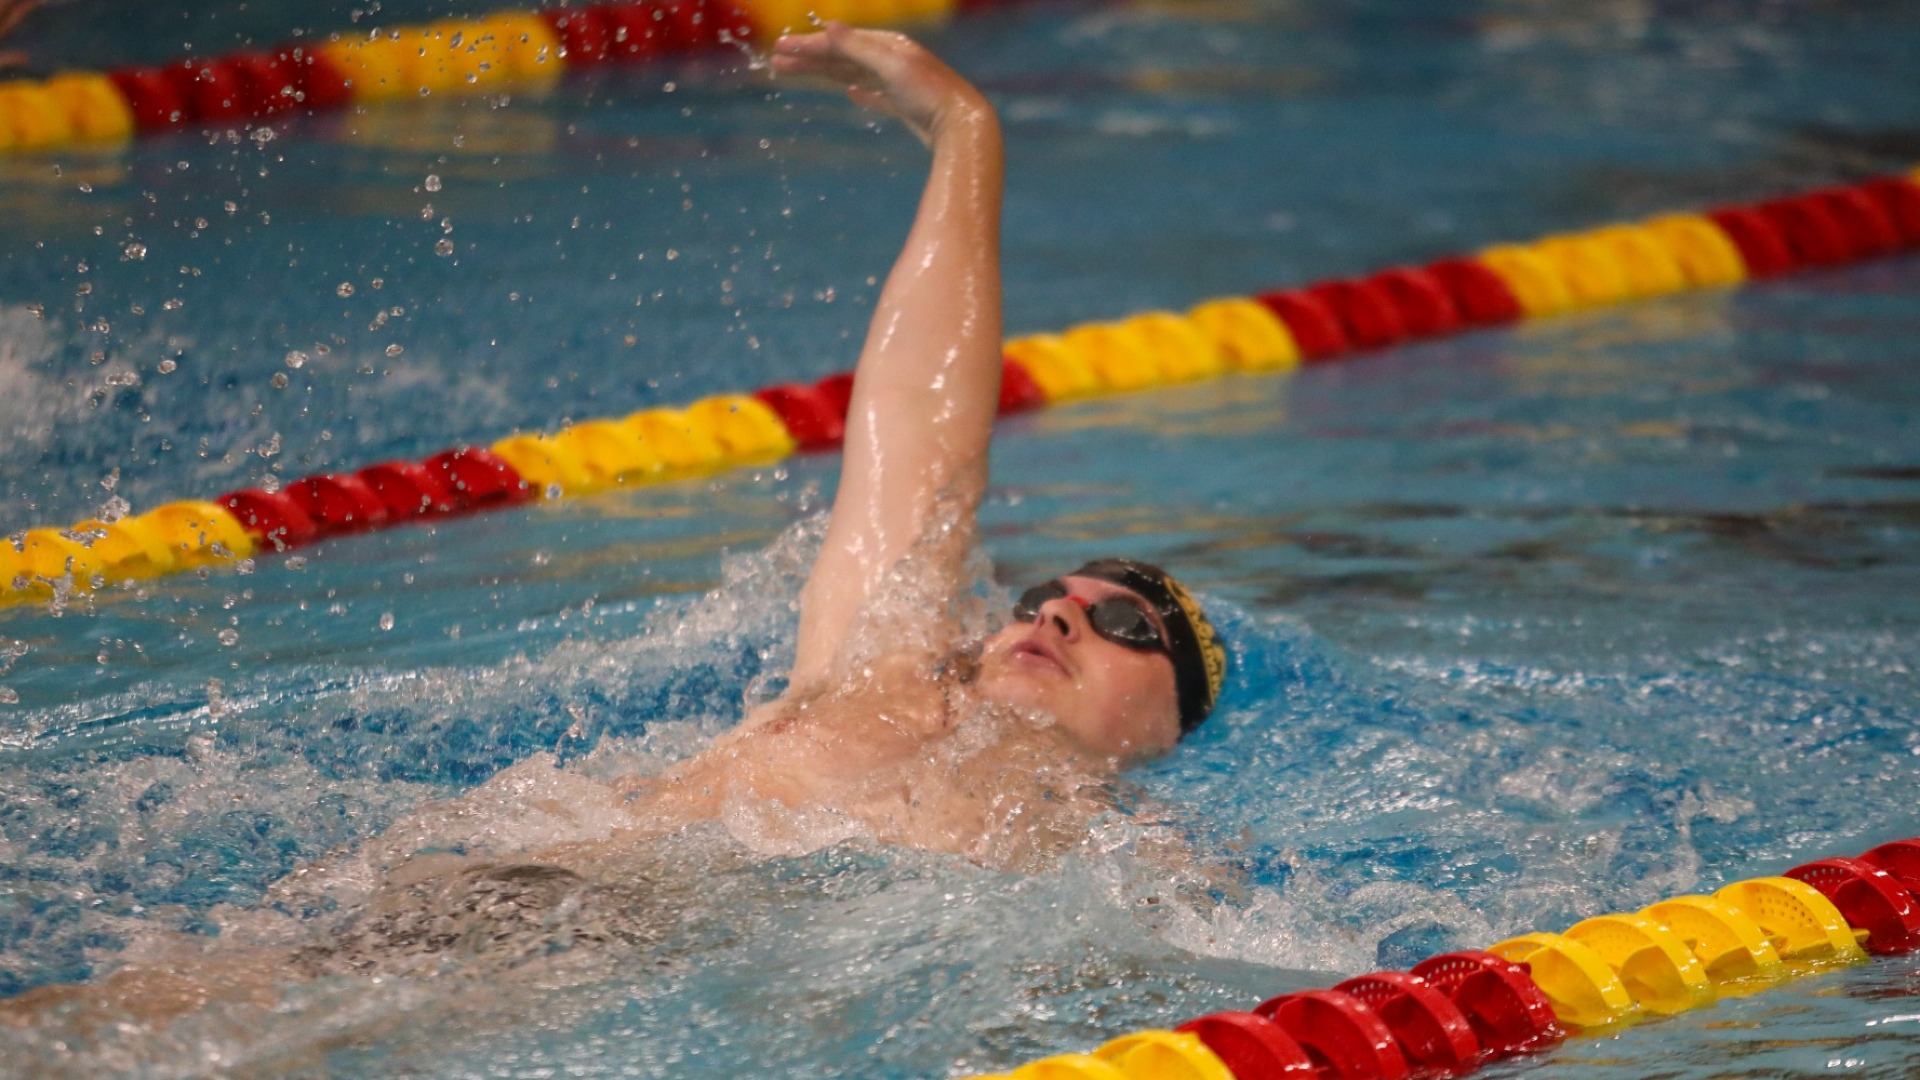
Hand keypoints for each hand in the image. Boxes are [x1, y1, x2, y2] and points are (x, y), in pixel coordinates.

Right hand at [771, 23, 988, 144]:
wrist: (963, 128)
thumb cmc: (929, 94)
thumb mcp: (890, 65)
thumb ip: (858, 47)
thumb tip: (828, 25)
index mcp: (888, 46)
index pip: (839, 41)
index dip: (808, 45)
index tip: (779, 50)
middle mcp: (894, 60)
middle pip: (843, 55)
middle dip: (810, 58)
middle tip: (777, 62)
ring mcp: (901, 84)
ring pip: (855, 73)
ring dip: (826, 73)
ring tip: (800, 75)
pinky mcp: (908, 108)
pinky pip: (877, 95)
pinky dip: (861, 92)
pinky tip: (850, 93)